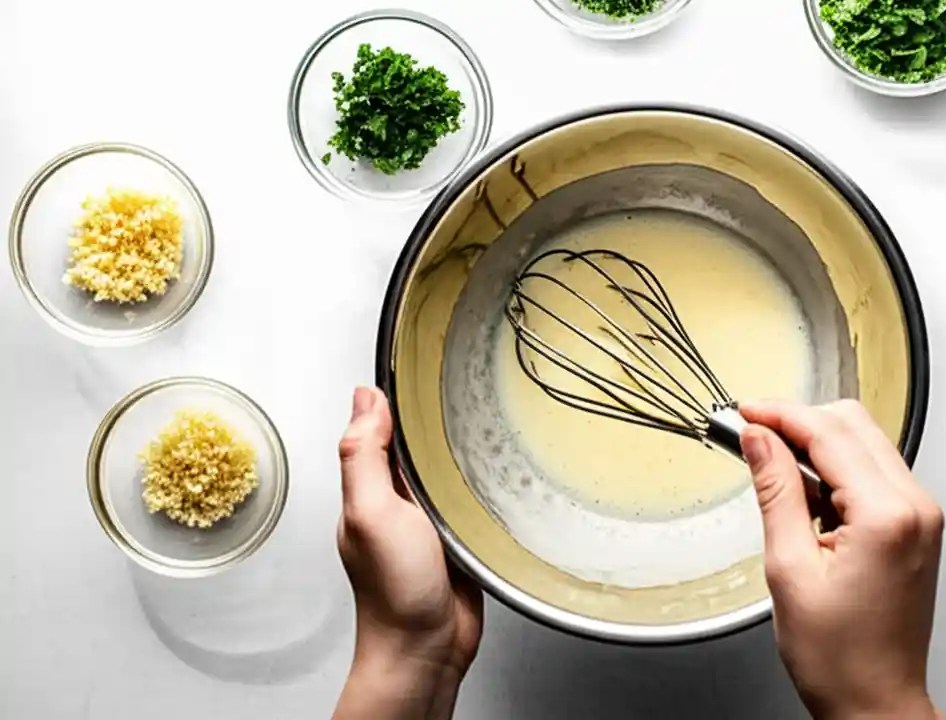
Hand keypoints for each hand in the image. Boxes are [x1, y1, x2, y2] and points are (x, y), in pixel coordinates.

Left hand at [333, 387, 482, 719]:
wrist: (427, 647)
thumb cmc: (395, 591)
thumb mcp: (372, 513)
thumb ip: (363, 456)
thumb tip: (364, 397)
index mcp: (370, 486)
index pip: (380, 425)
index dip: (397, 393)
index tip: (419, 357)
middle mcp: (398, 498)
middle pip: (416, 442)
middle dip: (433, 412)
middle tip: (460, 374)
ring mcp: (429, 518)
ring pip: (445, 467)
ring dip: (461, 446)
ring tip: (485, 408)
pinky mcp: (459, 536)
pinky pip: (469, 496)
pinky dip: (481, 480)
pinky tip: (498, 466)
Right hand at [740, 400, 943, 719]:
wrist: (877, 703)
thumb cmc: (841, 658)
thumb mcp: (789, 569)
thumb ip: (776, 492)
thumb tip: (760, 440)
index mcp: (887, 516)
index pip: (829, 433)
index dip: (780, 415)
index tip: (745, 413)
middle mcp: (916, 507)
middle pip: (854, 424)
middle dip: (799, 421)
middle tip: (753, 435)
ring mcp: (922, 515)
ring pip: (865, 442)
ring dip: (817, 443)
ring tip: (772, 468)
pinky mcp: (917, 525)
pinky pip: (875, 472)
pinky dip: (837, 469)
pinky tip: (805, 492)